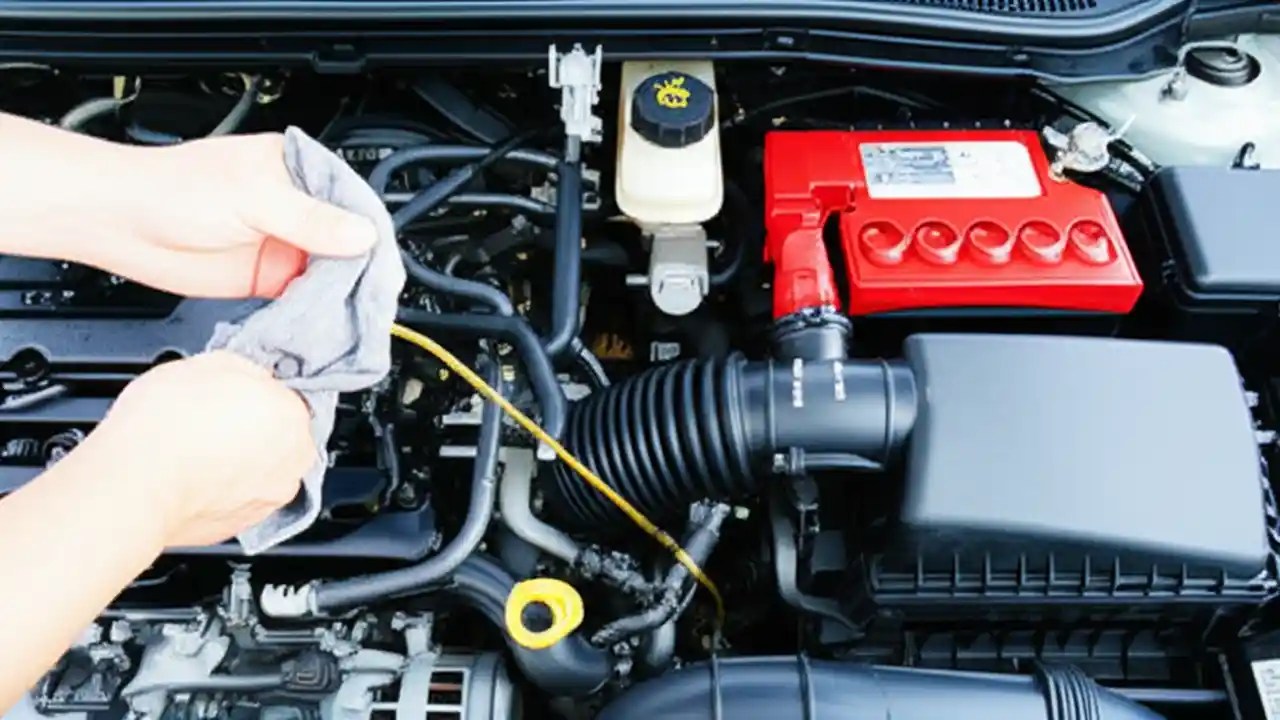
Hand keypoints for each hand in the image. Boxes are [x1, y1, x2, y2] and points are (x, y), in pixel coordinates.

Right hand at [67, 351, 314, 546]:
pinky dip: (220, 491)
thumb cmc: (164, 426)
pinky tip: (191, 478)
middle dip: (251, 429)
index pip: (284, 399)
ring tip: (196, 452)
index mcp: (291, 416)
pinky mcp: (241, 526)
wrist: (133, 485)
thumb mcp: (207, 364)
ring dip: (237, 462)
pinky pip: (237, 500)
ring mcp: (268, 499)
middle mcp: (292, 462)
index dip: (251, 395)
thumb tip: (247, 376)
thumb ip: (243, 369)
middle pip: (278, 437)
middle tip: (209, 423)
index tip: (228, 398)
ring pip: (259, 472)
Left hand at [77, 132, 376, 297]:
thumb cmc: (174, 189)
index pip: (353, 202)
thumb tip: (362, 235)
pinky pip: (305, 298)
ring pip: (329, 273)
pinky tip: (326, 322)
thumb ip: (309, 219)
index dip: (371, 231)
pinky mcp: (268, 279)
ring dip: (340, 293)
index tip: (383, 260)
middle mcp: (297, 209)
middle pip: (348, 242)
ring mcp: (284, 245)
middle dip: (361, 268)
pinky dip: (316, 312)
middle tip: (374, 295)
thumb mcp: (252, 196)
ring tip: (355, 313)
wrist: (122, 224)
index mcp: (299, 171)